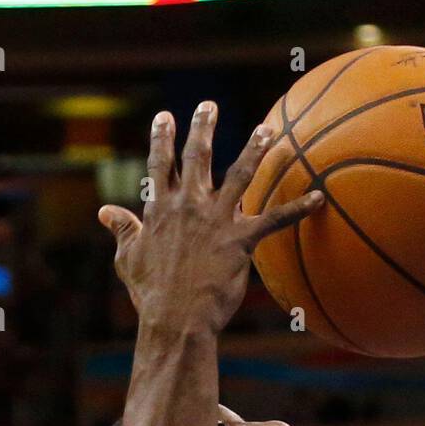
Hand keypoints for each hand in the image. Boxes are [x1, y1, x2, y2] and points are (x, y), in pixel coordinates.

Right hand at [99, 101, 322, 333]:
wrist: (176, 319)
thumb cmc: (151, 294)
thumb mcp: (129, 258)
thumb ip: (123, 230)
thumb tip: (106, 212)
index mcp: (160, 208)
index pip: (160, 165)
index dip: (162, 138)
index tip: (165, 117)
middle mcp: (188, 205)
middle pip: (196, 157)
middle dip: (202, 128)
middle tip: (209, 106)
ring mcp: (216, 219)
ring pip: (239, 174)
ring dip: (255, 149)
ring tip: (267, 129)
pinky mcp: (241, 240)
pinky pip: (276, 218)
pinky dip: (299, 208)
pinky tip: (319, 197)